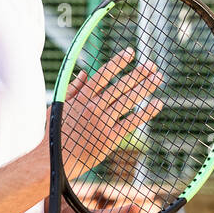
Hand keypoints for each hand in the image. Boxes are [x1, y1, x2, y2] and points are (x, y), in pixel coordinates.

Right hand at [61, 54, 163, 176]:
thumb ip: (72, 89)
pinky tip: (157, 104)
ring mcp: (102, 123)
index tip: (130, 52)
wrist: (54, 160)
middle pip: (119, 86)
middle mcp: (93, 107)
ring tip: (158, 78)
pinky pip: (131, 122)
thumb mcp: (58, 107)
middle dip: (138, 74)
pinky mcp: (109, 138)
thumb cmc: (55, 134)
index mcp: (81, 98)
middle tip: (152, 65)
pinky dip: (145, 113)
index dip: (117, 62)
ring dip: (145, 88)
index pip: (102, 75)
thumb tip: (84, 72)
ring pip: (128, 101)